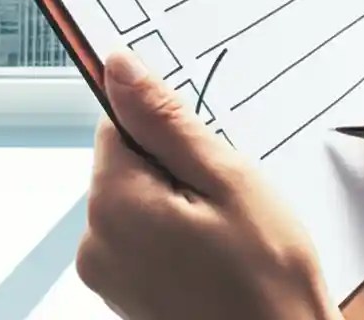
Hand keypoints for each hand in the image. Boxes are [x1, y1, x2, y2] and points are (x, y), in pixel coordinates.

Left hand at [76, 50, 340, 319]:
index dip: (168, 130)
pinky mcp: (125, 298)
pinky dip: (177, 240)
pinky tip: (216, 260)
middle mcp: (94, 242)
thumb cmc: (268, 282)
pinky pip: (145, 242)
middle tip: (228, 203)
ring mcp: (107, 276)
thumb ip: (166, 120)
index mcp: (112, 203)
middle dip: (177, 171)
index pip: (119, 125)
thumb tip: (118, 66)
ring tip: (228, 238)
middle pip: (128, 166)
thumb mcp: (227, 180)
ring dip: (180, 207)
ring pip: (140, 204)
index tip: (207, 151)